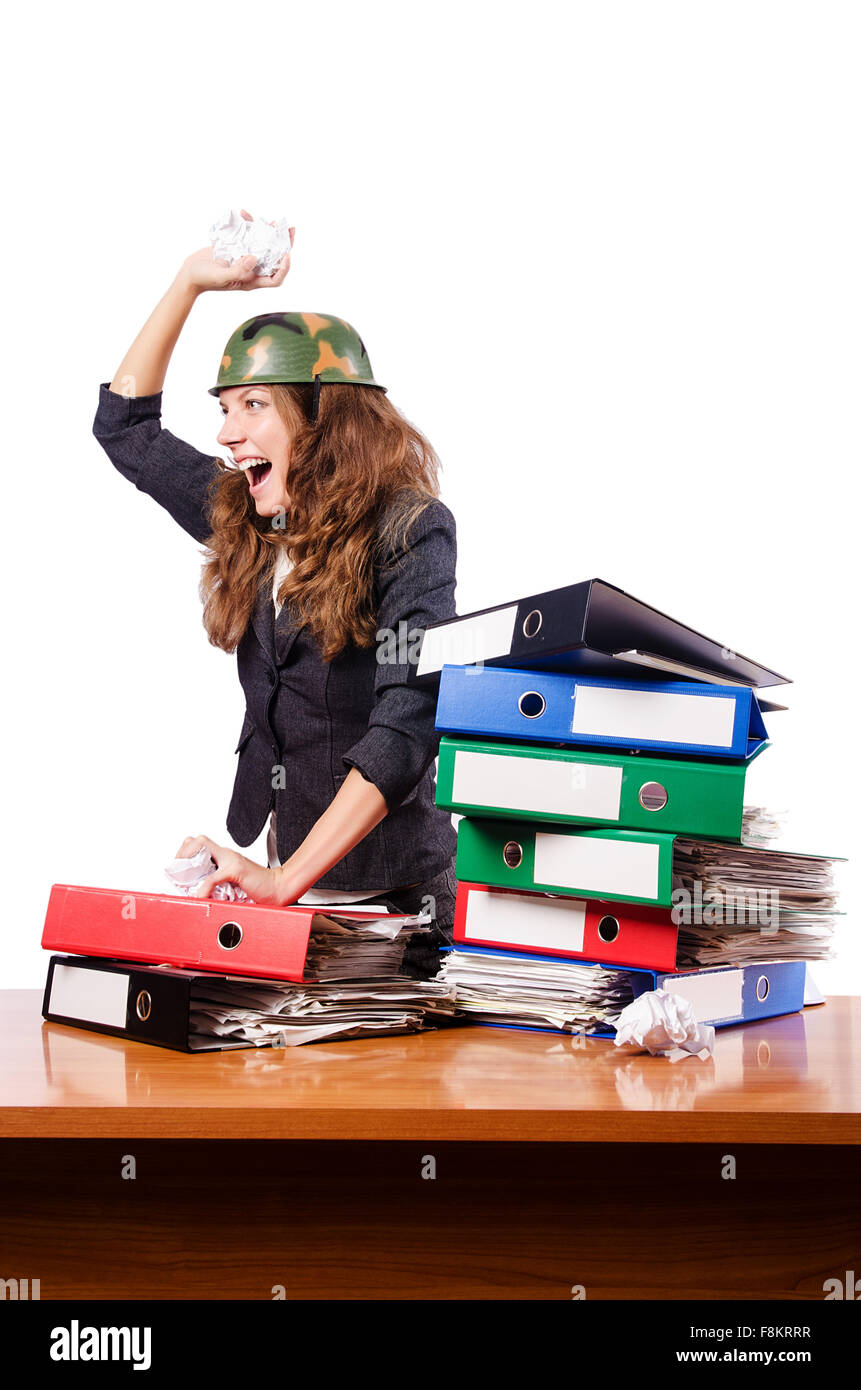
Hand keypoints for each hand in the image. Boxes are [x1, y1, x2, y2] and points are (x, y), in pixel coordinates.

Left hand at [175, 834, 295, 903]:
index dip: (186, 853)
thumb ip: (220, 886)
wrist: (281, 889)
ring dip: (189, 863)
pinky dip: (204, 888)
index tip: (181, 870)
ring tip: (186, 880)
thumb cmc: (261, 890)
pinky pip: (213, 876)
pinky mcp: (236, 870)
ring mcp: (231, 860)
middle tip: (180, 873)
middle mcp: (226, 855)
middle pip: (196, 840)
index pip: (198, 843)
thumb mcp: (234, 886)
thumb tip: (202, 898)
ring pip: (202, 847)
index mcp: (225, 857)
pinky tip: (202, 896)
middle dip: (182, 855)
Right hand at [176, 212, 294, 294]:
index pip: (274, 278)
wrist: (189, 272)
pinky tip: (243, 213)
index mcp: (251, 281)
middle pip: (273, 259)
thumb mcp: (221, 277)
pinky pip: (246, 236)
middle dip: (283, 245)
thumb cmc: (204, 279)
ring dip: (269, 233)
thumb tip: (254, 258)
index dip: (283, 268)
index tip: (286, 255)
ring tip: (274, 222)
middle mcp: (251, 269)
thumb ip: (238, 270)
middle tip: (290, 230)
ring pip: (262, 245)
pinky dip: (247, 225)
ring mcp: (244, 258)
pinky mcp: (235, 247)